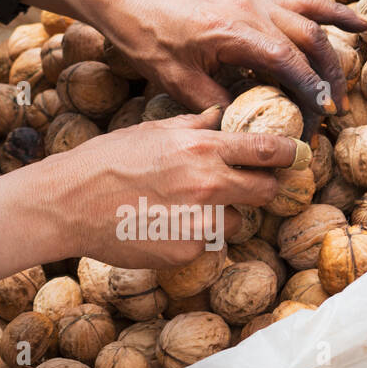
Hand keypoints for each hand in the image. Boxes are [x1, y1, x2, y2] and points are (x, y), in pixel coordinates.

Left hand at [27, 0, 366, 136]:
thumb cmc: (146, 35)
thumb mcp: (175, 78)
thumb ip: (214, 101)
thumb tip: (245, 126)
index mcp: (237, 31)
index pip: (290, 65)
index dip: (310, 94)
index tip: (320, 121)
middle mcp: (254, 10)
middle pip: (309, 43)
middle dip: (327, 80)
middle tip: (330, 115)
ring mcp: (255, 0)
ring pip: (311, 23)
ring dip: (331, 54)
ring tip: (345, 86)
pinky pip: (302, 2)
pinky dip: (331, 12)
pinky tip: (358, 24)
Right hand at [45, 108, 305, 269]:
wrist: (69, 202)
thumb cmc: (105, 160)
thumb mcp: (150, 131)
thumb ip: (193, 126)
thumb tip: (220, 116)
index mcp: (201, 149)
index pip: (267, 150)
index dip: (288, 153)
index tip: (297, 154)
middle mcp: (208, 184)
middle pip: (265, 190)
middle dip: (258, 187)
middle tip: (239, 185)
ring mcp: (200, 222)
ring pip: (234, 221)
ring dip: (220, 215)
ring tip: (180, 207)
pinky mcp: (187, 251)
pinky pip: (206, 243)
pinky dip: (192, 236)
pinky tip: (162, 225)